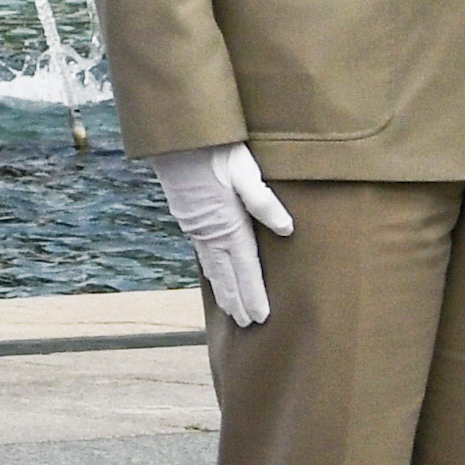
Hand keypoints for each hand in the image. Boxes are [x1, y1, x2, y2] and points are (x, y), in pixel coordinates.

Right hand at [148, 144, 296, 328]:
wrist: (177, 139)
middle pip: (227, 276)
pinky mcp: (189, 218)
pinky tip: (214, 275)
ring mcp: (197, 228)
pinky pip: (202, 255)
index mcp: (229, 225)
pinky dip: (211, 272)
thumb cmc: (216, 151)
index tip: (261, 318)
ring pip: (212, 268)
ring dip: (223, 291)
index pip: (245, 269)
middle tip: (247, 325)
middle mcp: (211, 233)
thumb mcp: (246, 172)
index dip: (253, 295)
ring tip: (230, 311)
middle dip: (237, 301)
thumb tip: (287, 229)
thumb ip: (264, 202)